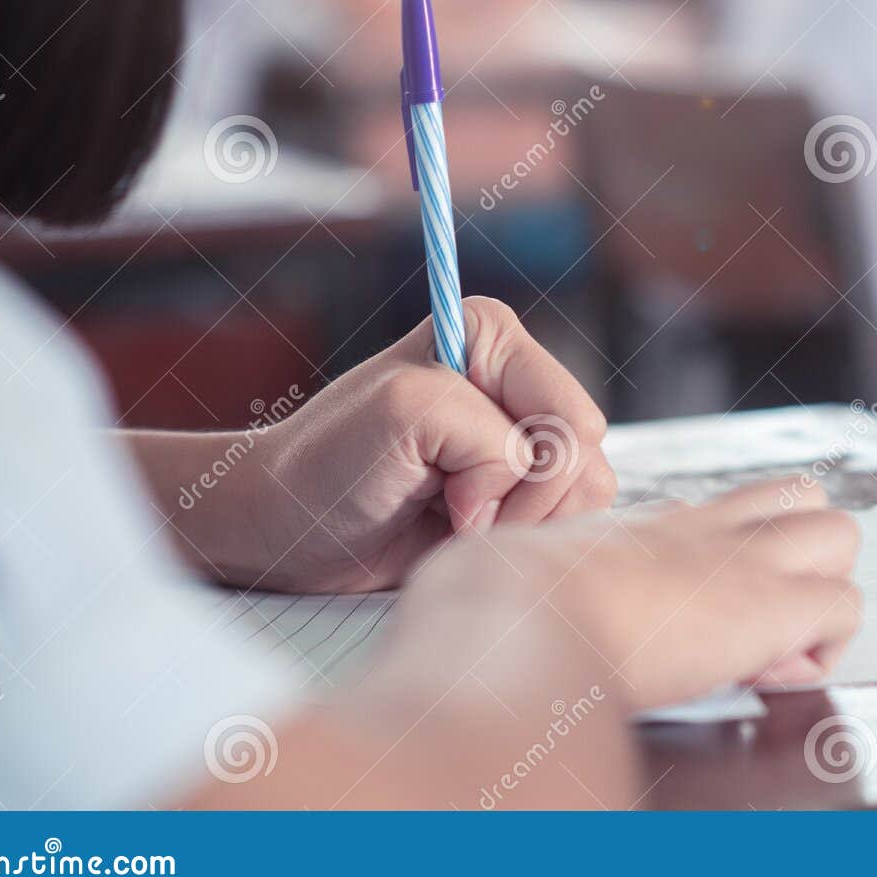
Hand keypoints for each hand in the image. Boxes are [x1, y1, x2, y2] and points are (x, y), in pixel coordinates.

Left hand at [242, 297, 615, 590]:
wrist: (291, 529)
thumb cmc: (328, 466)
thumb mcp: (402, 415)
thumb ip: (489, 436)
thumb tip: (519, 487)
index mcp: (490, 334)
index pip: (569, 420)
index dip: (512, 468)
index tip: (438, 482)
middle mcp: (516, 376)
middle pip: (584, 460)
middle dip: (520, 503)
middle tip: (447, 511)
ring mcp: (524, 435)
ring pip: (585, 497)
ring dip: (518, 527)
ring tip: (452, 523)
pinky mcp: (523, 488)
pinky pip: (566, 524)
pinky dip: (516, 542)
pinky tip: (463, 534)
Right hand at [376, 480, 864, 710]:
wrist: (512, 623)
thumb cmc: (489, 612)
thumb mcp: (508, 576)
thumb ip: (530, 582)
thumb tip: (490, 613)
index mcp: (640, 533)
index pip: (718, 518)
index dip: (729, 564)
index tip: (690, 624)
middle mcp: (698, 533)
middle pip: (798, 498)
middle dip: (800, 558)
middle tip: (757, 622)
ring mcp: (739, 561)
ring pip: (840, 533)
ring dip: (823, 594)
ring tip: (774, 649)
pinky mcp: (767, 605)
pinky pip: (844, 608)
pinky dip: (823, 650)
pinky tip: (767, 678)